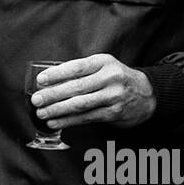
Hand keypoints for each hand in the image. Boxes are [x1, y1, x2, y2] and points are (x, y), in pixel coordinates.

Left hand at [31, 54, 155, 128]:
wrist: (147, 94)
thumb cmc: (116, 78)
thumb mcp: (103, 66)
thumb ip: (81, 71)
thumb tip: (49, 80)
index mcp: (103, 62)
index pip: (76, 67)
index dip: (57, 74)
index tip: (40, 80)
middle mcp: (110, 78)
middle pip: (76, 87)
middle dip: (53, 95)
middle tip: (36, 100)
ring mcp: (113, 96)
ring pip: (80, 104)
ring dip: (58, 110)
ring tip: (42, 113)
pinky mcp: (114, 113)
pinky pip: (86, 117)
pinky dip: (68, 121)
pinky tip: (55, 122)